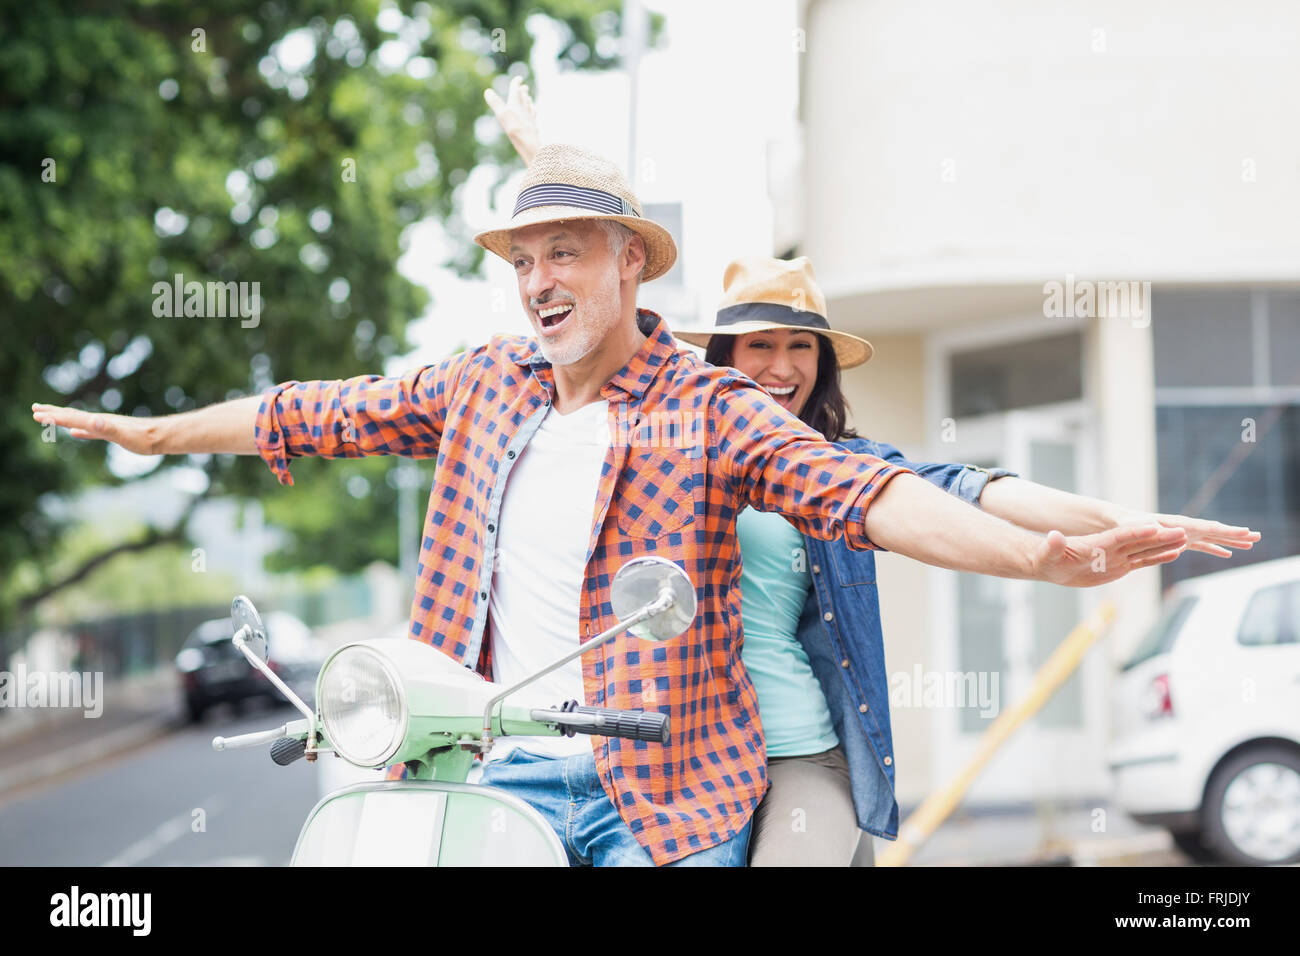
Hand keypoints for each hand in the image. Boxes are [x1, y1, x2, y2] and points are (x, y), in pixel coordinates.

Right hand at [31, 402, 157, 455]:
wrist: (161, 436)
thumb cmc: (143, 438)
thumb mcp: (122, 434)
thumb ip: (105, 428)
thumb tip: (90, 421)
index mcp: (98, 421)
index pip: (70, 417)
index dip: (53, 416)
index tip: (35, 413)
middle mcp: (100, 421)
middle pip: (71, 415)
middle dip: (52, 412)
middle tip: (34, 408)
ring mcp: (106, 426)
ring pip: (79, 421)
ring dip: (63, 419)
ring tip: (50, 416)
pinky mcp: (113, 433)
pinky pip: (91, 430)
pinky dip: (80, 430)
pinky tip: (75, 432)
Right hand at [484, 75, 540, 164]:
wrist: (530, 143)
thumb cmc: (515, 128)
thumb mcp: (502, 114)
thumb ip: (495, 103)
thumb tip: (488, 91)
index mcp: (516, 103)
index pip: (517, 90)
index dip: (517, 83)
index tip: (519, 78)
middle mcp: (525, 108)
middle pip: (524, 97)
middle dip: (523, 91)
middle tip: (524, 87)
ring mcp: (530, 117)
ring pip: (530, 106)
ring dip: (528, 100)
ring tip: (528, 98)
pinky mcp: (533, 126)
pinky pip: (533, 116)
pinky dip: (532, 111)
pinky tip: (533, 114)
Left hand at [1031, 524, 1188, 586]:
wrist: (1052, 565)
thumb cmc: (1048, 558)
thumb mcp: (1048, 554)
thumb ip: (1053, 545)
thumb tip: (1053, 536)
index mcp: (1097, 543)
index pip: (1120, 536)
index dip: (1136, 532)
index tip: (1155, 526)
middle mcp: (1111, 548)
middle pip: (1139, 541)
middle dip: (1160, 536)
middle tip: (1183, 530)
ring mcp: (1117, 556)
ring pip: (1145, 550)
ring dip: (1164, 545)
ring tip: (1185, 539)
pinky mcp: (1119, 566)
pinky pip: (1142, 562)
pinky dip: (1157, 558)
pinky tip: (1173, 553)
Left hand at [1119, 510, 1259, 558]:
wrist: (1120, 523)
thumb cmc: (1127, 525)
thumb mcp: (1137, 528)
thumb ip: (1152, 531)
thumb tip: (1169, 535)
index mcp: (1179, 524)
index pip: (1209, 527)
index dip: (1228, 531)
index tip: (1246, 532)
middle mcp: (1186, 527)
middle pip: (1216, 531)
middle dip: (1236, 534)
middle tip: (1258, 537)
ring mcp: (1184, 533)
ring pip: (1213, 538)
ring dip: (1231, 541)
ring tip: (1250, 544)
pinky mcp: (1180, 540)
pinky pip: (1202, 546)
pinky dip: (1215, 549)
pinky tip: (1227, 554)